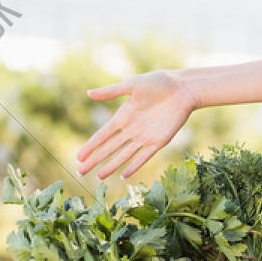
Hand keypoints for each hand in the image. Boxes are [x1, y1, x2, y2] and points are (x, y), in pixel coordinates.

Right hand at [76, 70, 196, 179]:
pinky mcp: (160, 141)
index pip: (102, 136)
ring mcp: (145, 137)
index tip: (78, 157)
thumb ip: (111, 91)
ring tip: (98, 177)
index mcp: (122, 117)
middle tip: (80, 172)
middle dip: (95, 160)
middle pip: (109, 149)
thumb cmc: (158, 82)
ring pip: (124, 156)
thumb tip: (88, 93)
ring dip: (111, 166)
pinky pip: (144, 157)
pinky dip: (134, 166)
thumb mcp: (132, 85)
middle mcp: (131, 130)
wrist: (183, 89)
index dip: (90, 146)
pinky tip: (123, 175)